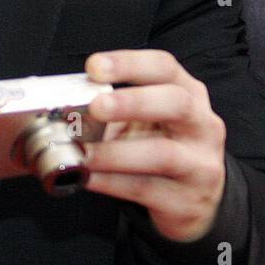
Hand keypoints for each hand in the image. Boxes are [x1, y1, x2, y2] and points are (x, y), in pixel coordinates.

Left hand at [81, 49, 226, 242]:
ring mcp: (199, 164)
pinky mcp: (186, 200)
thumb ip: (113, 111)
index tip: (94, 67)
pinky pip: (145, 189)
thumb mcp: (146, 121)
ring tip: (83, 153)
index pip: (164, 67)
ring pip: (163, 154)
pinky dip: (111, 182)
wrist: (195, 201)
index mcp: (189, 94)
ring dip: (116, 152)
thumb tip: (63, 109)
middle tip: (96, 106)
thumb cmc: (162, 148)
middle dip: (132, 102)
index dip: (129, 63)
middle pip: (175, 103)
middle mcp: (202, 125)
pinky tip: (88, 178)